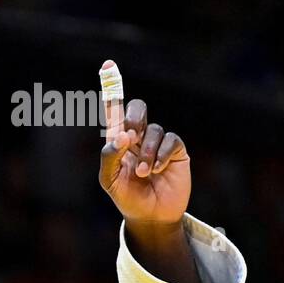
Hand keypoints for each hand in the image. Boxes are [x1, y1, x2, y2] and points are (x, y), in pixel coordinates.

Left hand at [98, 67, 189, 225]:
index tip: (107, 65)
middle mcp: (139, 137)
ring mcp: (158, 142)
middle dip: (133, 118)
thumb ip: (109, 158)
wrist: (151, 217)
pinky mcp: (176, 150)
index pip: (115, 112)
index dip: (112, 90)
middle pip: (138, 109)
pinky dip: (160, 155)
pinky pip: (170, 141)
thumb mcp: (110, 182)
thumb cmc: (128, 199)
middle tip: (129, 137)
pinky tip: (156, 170)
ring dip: (146, 152)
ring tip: (142, 174)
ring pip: (153, 130)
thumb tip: (119, 136)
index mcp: (119, 142)